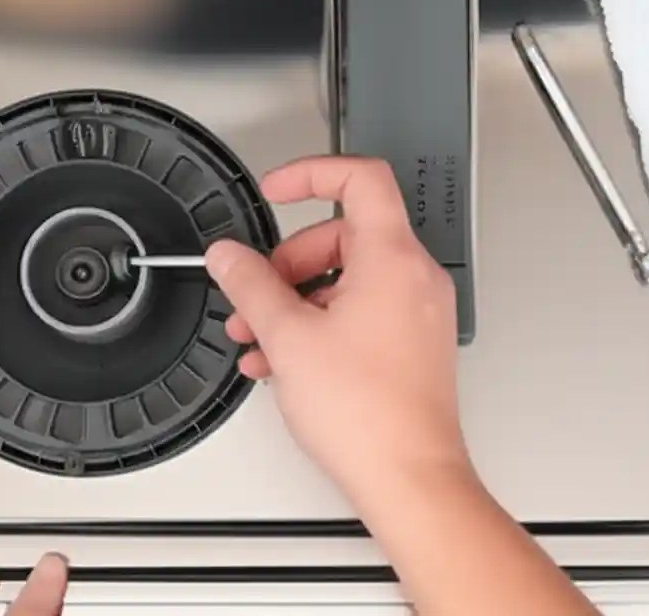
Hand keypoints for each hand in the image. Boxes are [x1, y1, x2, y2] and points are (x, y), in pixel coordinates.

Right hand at [206, 156, 469, 502]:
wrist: (409, 477)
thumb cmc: (368, 415)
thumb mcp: (287, 337)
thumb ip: (251, 285)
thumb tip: (229, 256)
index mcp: (392, 259)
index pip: (360, 178)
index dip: (312, 172)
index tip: (277, 188)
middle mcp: (414, 278)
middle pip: (343, 236)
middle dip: (289, 262)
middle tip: (256, 293)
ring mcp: (419, 312)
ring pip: (348, 279)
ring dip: (297, 300)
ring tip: (259, 337)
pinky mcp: (414, 344)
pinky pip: (363, 312)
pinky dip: (321, 323)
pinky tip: (284, 360)